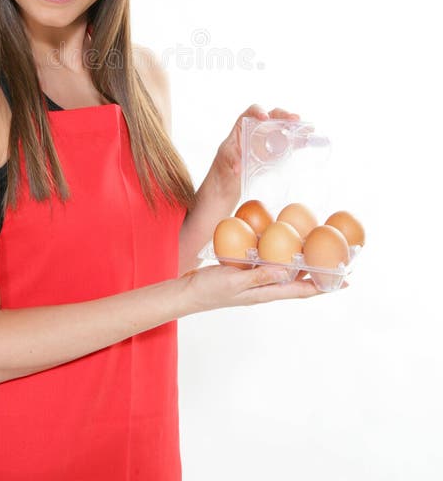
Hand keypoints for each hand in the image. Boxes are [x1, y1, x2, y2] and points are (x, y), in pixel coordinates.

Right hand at [179, 262, 343, 313]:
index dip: (324, 286)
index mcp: (266, 293)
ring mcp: (255, 281)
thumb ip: (260, 276)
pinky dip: (278, 253)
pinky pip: (268, 263)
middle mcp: (265, 288)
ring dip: (300, 261)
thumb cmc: (209, 290)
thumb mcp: (235, 281)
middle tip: (336, 258)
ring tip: (314, 247)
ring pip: (284, 270)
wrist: (187, 293)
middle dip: (318, 271)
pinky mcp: (245, 272)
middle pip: (298, 280)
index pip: (301, 291)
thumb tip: (288, 270)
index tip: (346, 280)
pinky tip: (277, 240)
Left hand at [214, 104, 300, 178]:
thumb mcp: (225, 159)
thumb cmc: (225, 163)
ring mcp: (270, 137)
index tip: (265, 118)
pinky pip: (290, 142)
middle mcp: (259, 127)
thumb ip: (232, 159)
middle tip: (295, 119)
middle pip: (274, 116)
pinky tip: (308, 142)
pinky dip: (299, 141)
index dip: (259, 111)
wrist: (231, 178)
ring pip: (284, 127)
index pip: (252, 111)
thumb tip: (238, 167)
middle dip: (284, 115)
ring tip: (308, 128)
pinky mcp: (277, 150)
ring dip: (296, 127)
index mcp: (244, 124)